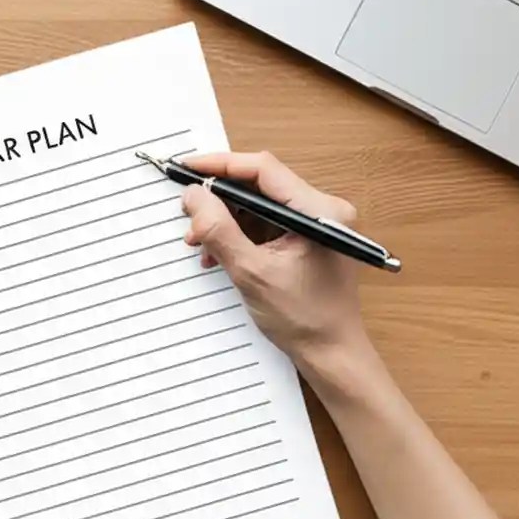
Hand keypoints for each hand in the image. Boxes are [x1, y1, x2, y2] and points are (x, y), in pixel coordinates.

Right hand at [181, 152, 367, 367]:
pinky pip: (265, 224)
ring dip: (225, 221)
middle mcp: (322, 209)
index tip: (187, 168)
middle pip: (259, 186)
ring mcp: (315, 224)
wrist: (331, 353)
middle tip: (189, 217)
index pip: (263, 170)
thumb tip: (194, 196)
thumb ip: (219, 230)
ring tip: (201, 243)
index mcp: (319, 211)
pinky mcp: (306, 238)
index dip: (220, 165)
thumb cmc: (306, 319)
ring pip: (258, 206)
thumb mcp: (252, 272)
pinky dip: (238, 235)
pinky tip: (218, 254)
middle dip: (219, 201)